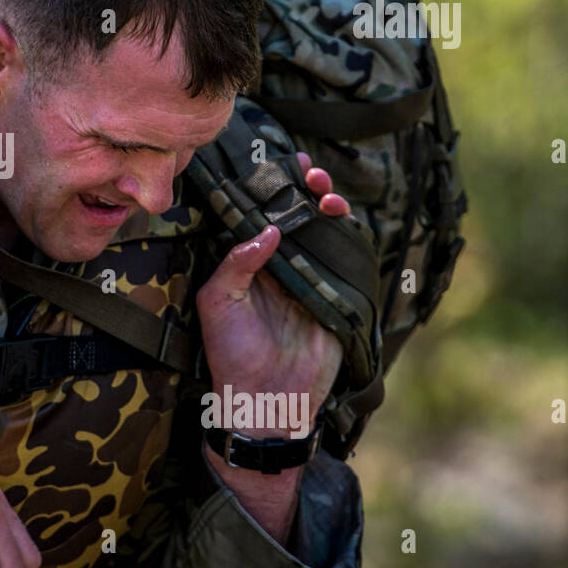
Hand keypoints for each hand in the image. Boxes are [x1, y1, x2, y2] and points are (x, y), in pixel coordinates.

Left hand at [194, 152, 349, 435]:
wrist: (267, 401)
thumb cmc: (232, 353)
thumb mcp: (217, 302)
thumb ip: (237, 263)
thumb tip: (268, 229)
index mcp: (251, 266)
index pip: (265, 217)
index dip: (275, 191)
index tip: (284, 167)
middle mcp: (282, 268)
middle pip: (299, 217)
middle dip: (306, 191)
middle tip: (309, 175)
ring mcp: (312, 280)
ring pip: (325, 233)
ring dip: (329, 207)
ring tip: (326, 196)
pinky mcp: (337, 297)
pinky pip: (348, 261)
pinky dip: (350, 238)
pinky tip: (342, 220)